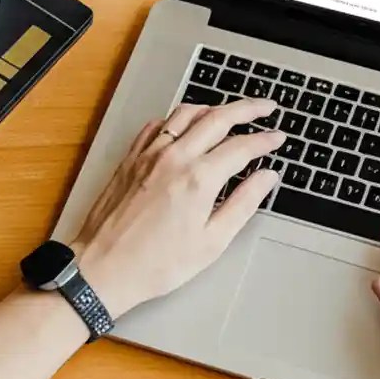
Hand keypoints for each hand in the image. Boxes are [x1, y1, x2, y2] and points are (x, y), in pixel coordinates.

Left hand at [70, 99, 284, 315]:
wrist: (102, 270)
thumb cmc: (154, 264)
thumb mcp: (211, 242)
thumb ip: (243, 204)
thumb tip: (266, 179)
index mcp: (198, 179)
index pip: (243, 146)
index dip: (266, 139)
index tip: (278, 138)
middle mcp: (174, 158)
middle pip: (218, 117)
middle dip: (248, 109)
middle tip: (266, 108)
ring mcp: (149, 155)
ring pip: (187, 113)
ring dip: (214, 108)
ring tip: (230, 111)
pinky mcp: (131, 159)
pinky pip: (157, 125)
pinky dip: (177, 118)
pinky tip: (185, 125)